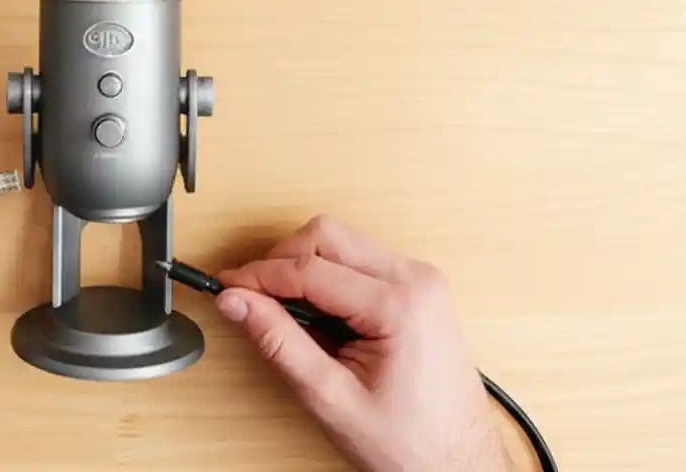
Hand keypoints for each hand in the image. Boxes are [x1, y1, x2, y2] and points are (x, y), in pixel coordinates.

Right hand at [216, 217, 510, 471]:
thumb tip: (237, 302)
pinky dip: (328, 276)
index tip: (226, 288)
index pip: (309, 268)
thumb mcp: (331, 397)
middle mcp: (416, 280)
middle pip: (326, 236)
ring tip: (284, 312)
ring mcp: (421, 281)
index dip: (258, 276)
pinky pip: (361, 260)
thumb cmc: (411, 442)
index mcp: (399, 305)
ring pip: (342, 242)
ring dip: (304, 267)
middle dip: (280, 262)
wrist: (459, 463)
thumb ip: (279, 342)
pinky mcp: (419, 289)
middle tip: (251, 297)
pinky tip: (317, 314)